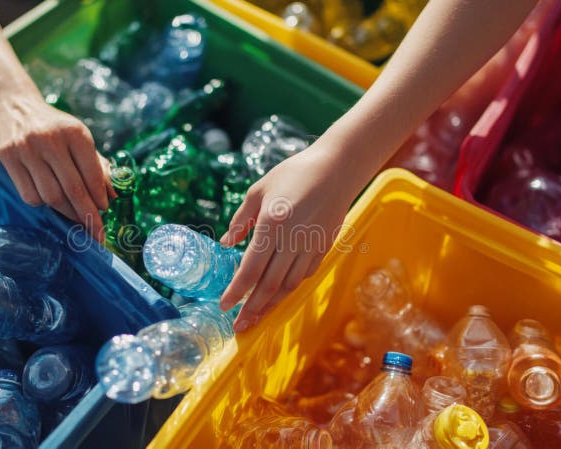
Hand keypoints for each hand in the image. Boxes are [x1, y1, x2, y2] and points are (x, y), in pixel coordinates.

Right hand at [0, 95, 114, 240]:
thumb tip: (112, 196)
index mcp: (75, 133)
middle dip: (87, 214)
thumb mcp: (79, 138)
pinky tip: (49, 200)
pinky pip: (29, 195)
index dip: (99, 197)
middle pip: (72, 189)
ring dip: (66, 212)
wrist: (16, 105)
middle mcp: (51, 140)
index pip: (91, 174)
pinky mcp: (8, 157)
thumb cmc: (55, 127)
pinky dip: (42, 204)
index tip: (104, 212)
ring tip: (75, 217)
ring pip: (50, 196)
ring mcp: (27, 149)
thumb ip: (97, 165)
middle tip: (96, 232)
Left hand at [218, 144, 356, 332]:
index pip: (251, 267)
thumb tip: (227, 244)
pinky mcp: (324, 248)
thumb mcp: (258, 190)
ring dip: (270, 305)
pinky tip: (277, 297)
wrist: (337, 169)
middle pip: (270, 284)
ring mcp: (311, 245)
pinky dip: (289, 289)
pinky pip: (304, 275)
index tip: (223, 306)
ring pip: (289, 285)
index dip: (236, 291)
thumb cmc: (292, 174)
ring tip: (255, 318)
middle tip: (238, 326)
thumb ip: (241, 220)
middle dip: (252, 308)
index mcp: (272, 223)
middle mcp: (292, 239)